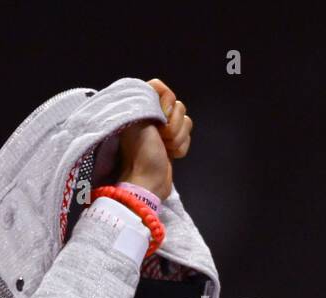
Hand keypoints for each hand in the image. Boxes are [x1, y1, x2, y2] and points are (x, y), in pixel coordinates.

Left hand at [116, 78, 193, 200]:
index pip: (158, 87)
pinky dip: (182, 146)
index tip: (161, 115)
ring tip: (165, 148)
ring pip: (186, 121)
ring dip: (178, 137)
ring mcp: (163, 132)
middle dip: (173, 123)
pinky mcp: (173, 144)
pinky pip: (188, 135)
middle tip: (161, 137)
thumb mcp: (137, 120)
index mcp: (138, 109)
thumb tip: (155, 87)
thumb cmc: (138, 154)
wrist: (147, 182)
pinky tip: (171, 155)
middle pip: (177, 105)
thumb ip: (145, 100)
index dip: (166, 99)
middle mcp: (151, 118)